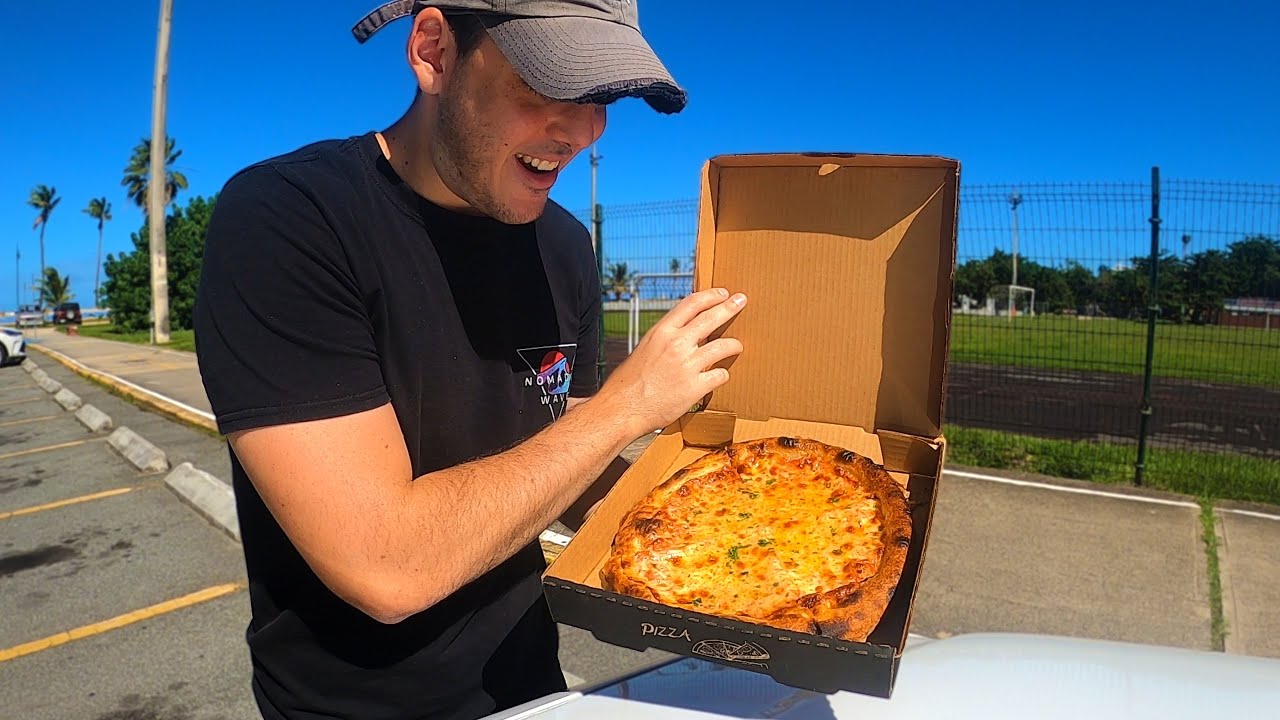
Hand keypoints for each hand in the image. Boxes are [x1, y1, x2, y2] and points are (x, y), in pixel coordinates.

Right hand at [598, 288, 746, 437]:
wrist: (622, 409)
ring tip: (737, 346)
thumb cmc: (629, 382)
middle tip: (741, 301)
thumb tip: (686, 332)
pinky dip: (721, 375)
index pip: (692, 303)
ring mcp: (688, 365)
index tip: (722, 293)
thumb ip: (666, 339)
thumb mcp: (644, 349)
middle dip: (730, 307)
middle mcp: (676, 344)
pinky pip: (720, 375)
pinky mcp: (696, 387)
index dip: (710, 296)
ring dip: (735, 345)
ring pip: (724, 346)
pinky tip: (718, 377)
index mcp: (662, 332)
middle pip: (712, 318)